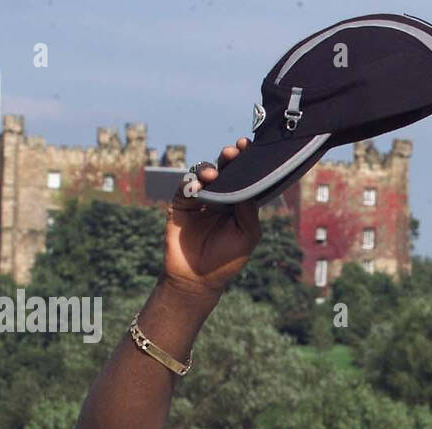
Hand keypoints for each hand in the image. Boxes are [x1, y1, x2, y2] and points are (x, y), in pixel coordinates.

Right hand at [163, 138, 262, 297]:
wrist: (197, 279)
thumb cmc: (227, 260)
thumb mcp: (247, 237)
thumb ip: (250, 213)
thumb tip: (250, 187)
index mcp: (239, 204)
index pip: (245, 178)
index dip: (247, 162)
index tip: (249, 147)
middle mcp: (220, 198)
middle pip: (225, 170)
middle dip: (230, 158)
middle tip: (233, 151)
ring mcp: (200, 199)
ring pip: (204, 174)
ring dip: (209, 169)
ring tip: (213, 174)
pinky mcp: (181, 204)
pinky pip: (185, 187)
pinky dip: (191, 183)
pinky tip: (198, 185)